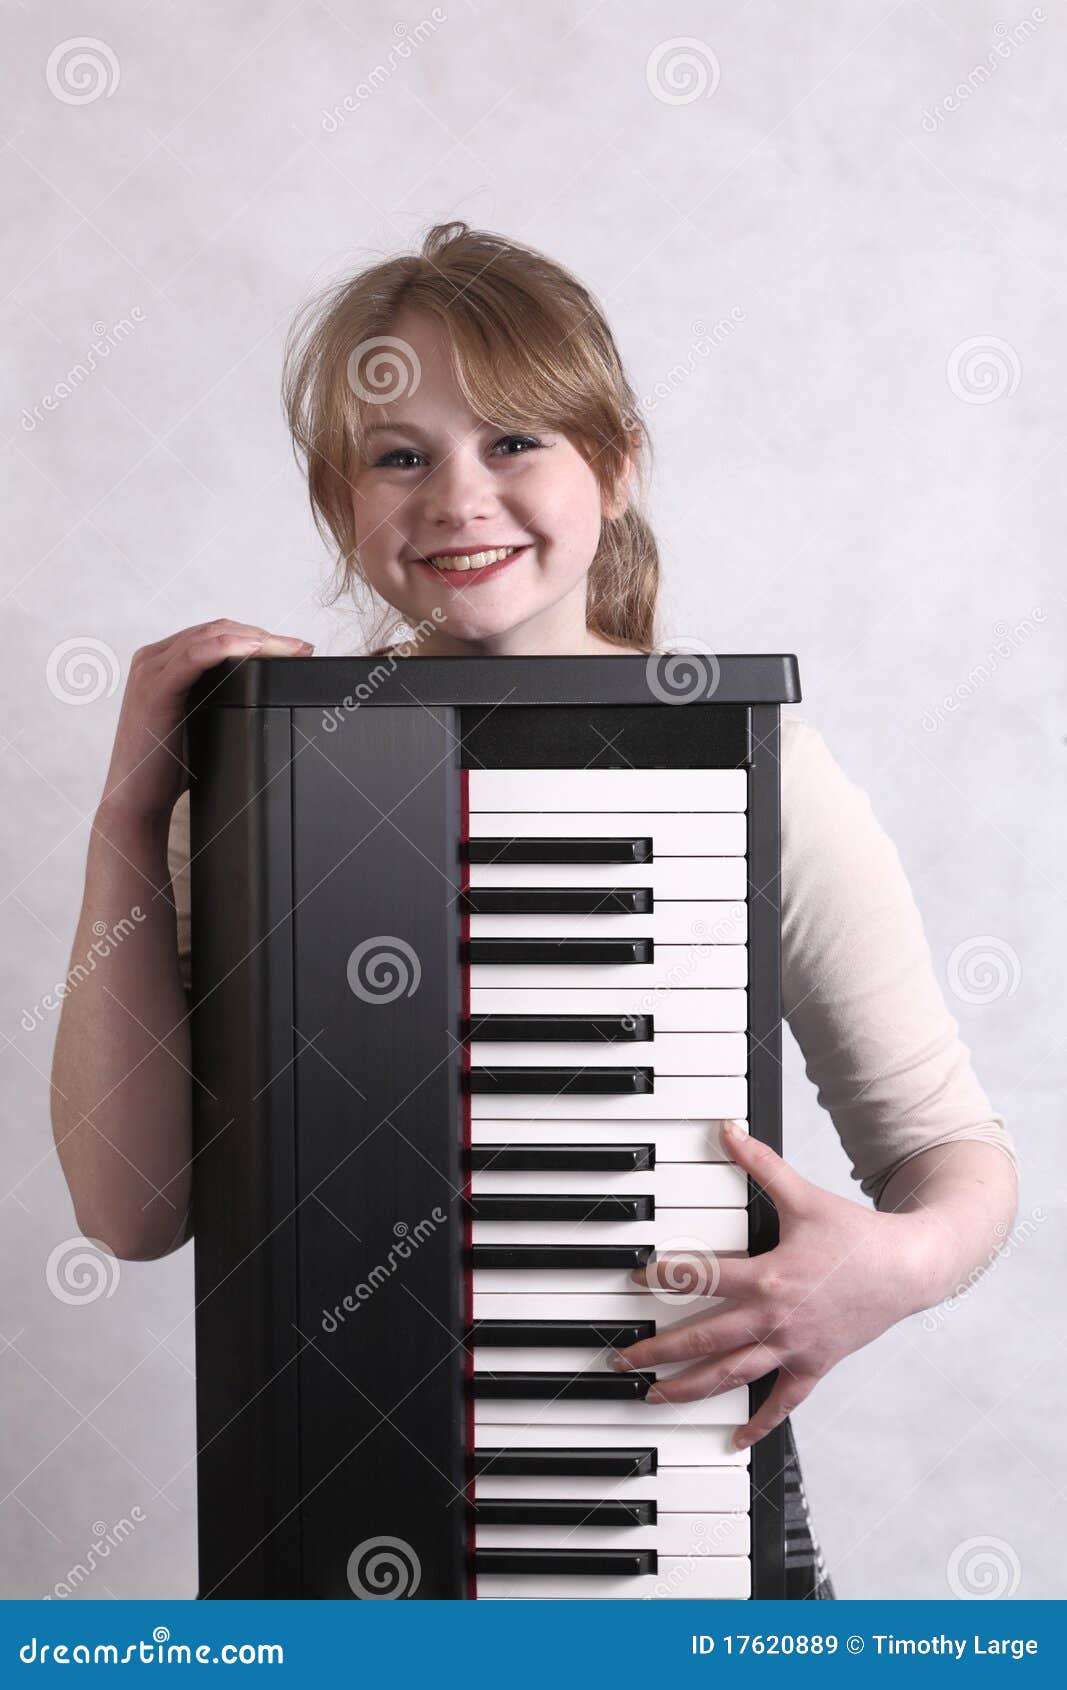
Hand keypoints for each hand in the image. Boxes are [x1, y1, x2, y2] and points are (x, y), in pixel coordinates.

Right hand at [98, 620, 313, 826]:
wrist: (138, 799)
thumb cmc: (171, 766)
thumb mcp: (202, 722)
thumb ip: (221, 698)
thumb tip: (267, 695)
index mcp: (164, 662)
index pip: (216, 634)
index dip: (258, 636)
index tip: (296, 649)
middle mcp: (153, 659)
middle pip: (217, 630)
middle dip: (264, 635)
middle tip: (301, 648)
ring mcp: (151, 670)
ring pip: (210, 637)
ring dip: (255, 639)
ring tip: (289, 649)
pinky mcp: (155, 688)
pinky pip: (195, 656)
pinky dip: (227, 647)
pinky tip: (254, 650)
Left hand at [614, 1121, 943, 1448]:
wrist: (909, 1269)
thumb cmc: (855, 1235)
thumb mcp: (803, 1195)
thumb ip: (760, 1164)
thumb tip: (729, 1129)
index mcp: (768, 1277)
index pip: (702, 1278)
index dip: (662, 1278)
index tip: (634, 1282)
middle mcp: (775, 1318)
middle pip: (704, 1340)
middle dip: (658, 1351)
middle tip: (623, 1360)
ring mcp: (794, 1347)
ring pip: (732, 1376)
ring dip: (689, 1390)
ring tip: (655, 1396)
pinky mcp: (815, 1365)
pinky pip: (783, 1401)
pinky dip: (759, 1422)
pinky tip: (735, 1438)